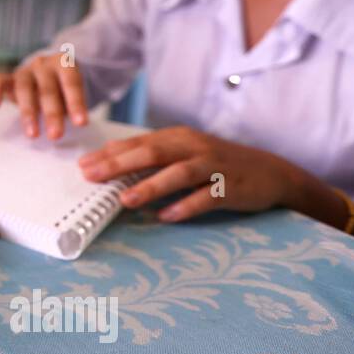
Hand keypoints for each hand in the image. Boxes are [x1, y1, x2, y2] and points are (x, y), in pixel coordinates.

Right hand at [0, 52, 87, 138]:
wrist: (49, 71)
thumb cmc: (63, 88)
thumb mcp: (72, 93)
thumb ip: (72, 105)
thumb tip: (76, 127)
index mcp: (64, 64)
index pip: (71, 83)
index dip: (76, 103)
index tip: (81, 123)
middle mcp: (44, 64)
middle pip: (47, 89)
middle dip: (52, 114)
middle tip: (55, 135)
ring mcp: (25, 70)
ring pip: (24, 89)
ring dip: (28, 113)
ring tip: (32, 135)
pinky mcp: (9, 78)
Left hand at [78, 126, 296, 221]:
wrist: (270, 172)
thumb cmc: (216, 163)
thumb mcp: (183, 153)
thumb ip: (150, 157)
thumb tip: (109, 162)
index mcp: (178, 138)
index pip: (138, 143)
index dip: (109, 154)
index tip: (83, 166)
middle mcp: (193, 148)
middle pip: (153, 153)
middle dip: (120, 165)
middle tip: (93, 177)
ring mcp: (213, 167)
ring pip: (178, 173)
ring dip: (150, 186)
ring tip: (125, 200)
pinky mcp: (230, 187)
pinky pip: (206, 197)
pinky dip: (185, 206)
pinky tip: (167, 216)